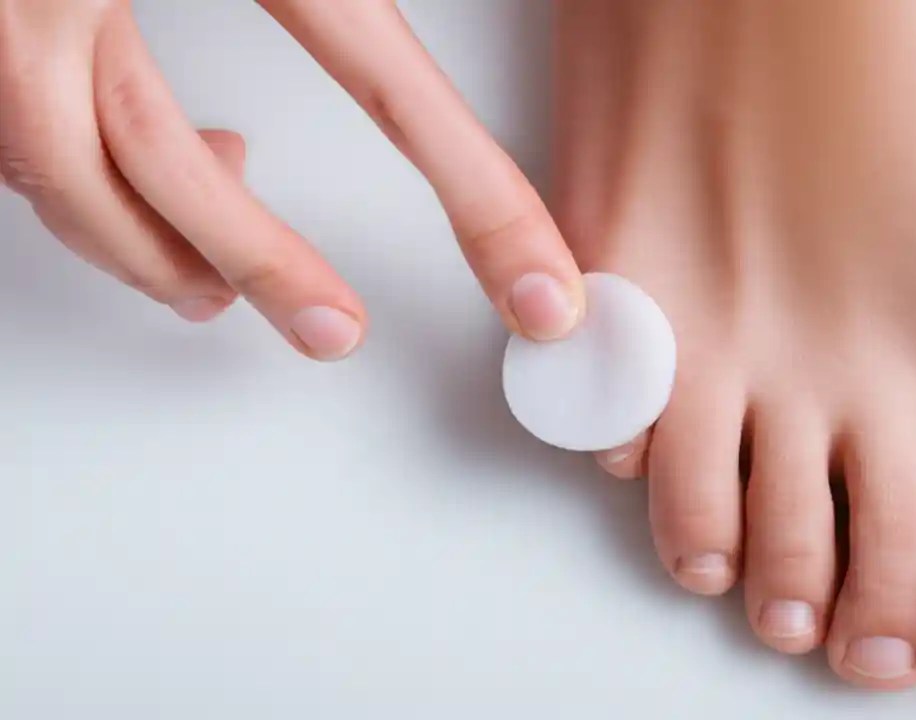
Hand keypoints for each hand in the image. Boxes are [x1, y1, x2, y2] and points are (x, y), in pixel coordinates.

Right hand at [0, 1, 582, 363]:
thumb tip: (404, 20)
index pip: (375, 68)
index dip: (473, 190)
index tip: (538, 285)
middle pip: (162, 153)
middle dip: (258, 259)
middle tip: (338, 331)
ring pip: (60, 168)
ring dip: (151, 246)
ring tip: (219, 289)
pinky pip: (14, 136)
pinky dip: (83, 183)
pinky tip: (137, 180)